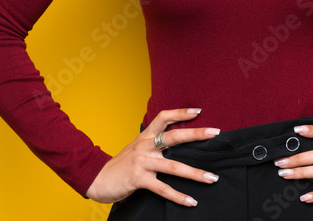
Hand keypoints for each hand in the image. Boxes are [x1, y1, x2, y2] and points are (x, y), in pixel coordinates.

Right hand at [86, 108, 220, 206]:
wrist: (96, 178)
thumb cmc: (121, 164)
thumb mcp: (137, 148)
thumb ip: (154, 143)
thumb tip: (175, 141)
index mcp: (145, 136)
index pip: (163, 117)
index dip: (180, 113)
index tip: (198, 111)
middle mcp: (145, 146)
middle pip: (174, 136)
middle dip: (196, 134)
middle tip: (215, 132)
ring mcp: (142, 162)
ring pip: (173, 166)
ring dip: (195, 173)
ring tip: (212, 178)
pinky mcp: (139, 179)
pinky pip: (162, 188)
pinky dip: (178, 196)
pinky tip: (190, 201)